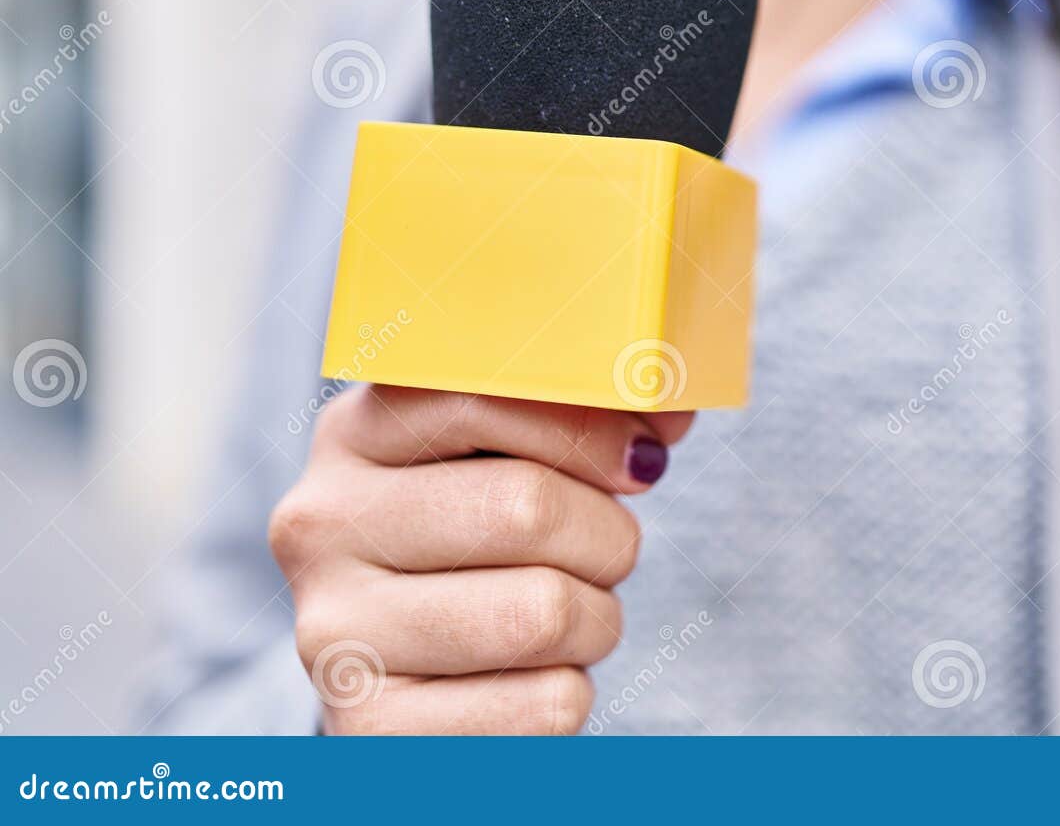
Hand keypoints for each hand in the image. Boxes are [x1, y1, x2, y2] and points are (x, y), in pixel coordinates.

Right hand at [268, 384, 690, 733]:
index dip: (591, 429)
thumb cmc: (478, 546)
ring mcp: (334, 632)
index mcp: (353, 433)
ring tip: (566, 614)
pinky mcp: (372, 730)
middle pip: (528, 507)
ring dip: (596, 617)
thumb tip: (671, 403)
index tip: (643, 459)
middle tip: (601, 552)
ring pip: (544, 612)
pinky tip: (526, 678)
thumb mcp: (509, 458)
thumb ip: (586, 414)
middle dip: (605, 535)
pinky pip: (546, 703)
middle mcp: (319, 525)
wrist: (409, 682)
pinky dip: (570, 690)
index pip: (484, 398)